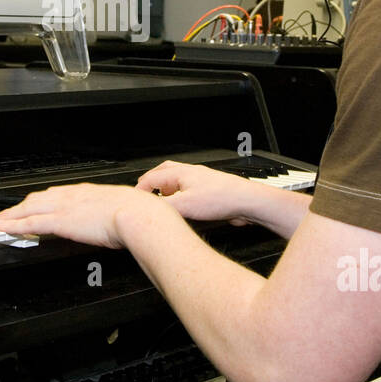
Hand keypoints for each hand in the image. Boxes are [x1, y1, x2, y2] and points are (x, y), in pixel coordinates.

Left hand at [0, 183, 176, 249]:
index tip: (36, 204)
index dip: (43, 200)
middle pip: (39, 198)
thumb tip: (121, 221)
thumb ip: (116, 214)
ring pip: (29, 208)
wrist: (139, 215)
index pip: (58, 194)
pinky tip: (3, 227)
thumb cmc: (140, 215)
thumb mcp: (126, 209)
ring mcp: (65, 207)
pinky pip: (30, 223)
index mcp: (89, 192)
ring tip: (0, 220)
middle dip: (22, 205)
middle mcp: (73, 195)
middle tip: (10, 211)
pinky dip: (13, 224)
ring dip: (12, 214)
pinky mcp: (61, 221)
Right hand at [135, 161, 271, 226]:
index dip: (140, 188)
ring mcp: (201, 180)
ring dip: (166, 186)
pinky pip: (188, 188)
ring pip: (177, 179)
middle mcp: (191, 173)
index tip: (133, 198)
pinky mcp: (210, 191)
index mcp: (181, 173)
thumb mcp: (186, 206)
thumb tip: (149, 210)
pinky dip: (179, 193)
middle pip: (165, 171)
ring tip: (161, 197)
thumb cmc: (221, 198)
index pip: (153, 177)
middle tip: (143, 190)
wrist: (246, 201)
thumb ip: (164, 207)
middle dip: (152, 180)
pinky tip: (182, 205)